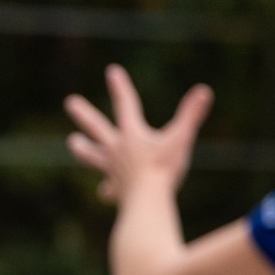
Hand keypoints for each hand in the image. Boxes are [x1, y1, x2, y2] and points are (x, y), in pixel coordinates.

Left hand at [64, 64, 212, 202]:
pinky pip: (107, 191)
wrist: (147, 203)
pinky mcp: (115, 192)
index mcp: (131, 134)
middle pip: (96, 127)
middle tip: (70, 102)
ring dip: (83, 148)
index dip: (120, 87)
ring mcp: (113, 171)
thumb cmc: (164, 170)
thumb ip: (192, 115)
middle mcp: (117, 150)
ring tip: (73, 143)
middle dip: (84, 114)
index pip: (126, 104)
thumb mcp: (181, 139)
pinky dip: (107, 192)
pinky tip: (105, 194)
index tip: (112, 71)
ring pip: (91, 157)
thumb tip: (204, 90)